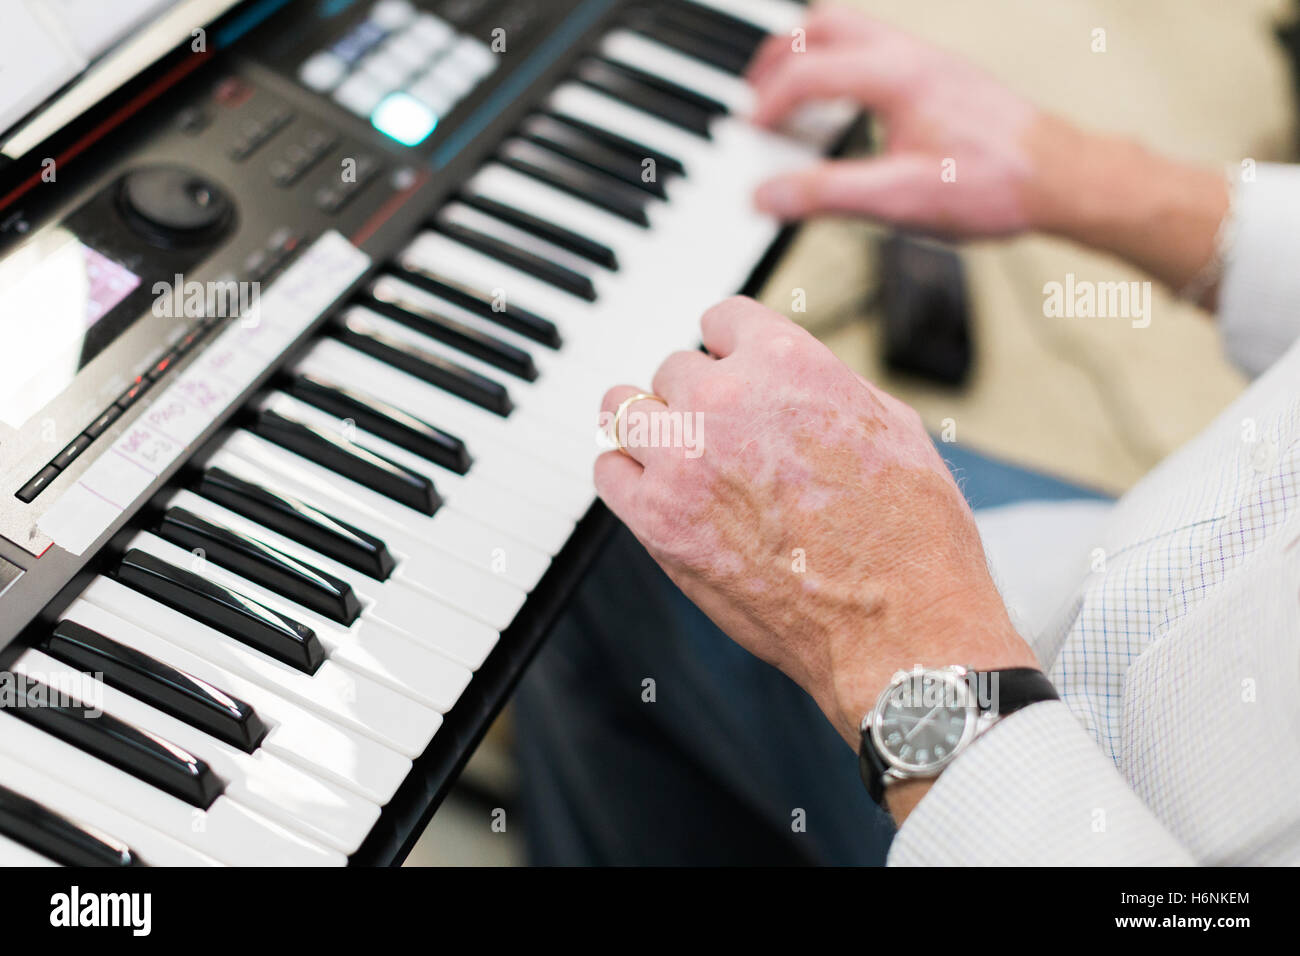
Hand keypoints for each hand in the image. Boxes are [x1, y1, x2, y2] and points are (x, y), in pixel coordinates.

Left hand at [594, 297, 1038, 750]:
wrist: (899, 627)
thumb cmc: (911, 536)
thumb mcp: (890, 426)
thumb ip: (822, 387)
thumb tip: (788, 382)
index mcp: (788, 362)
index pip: (721, 319)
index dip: (731, 348)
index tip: (729, 370)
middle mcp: (726, 399)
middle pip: (673, 368)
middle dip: (696, 397)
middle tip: (720, 436)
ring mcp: (684, 459)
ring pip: (624, 408)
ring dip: (649, 427)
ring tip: (673, 454)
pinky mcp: (658, 520)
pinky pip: (608, 470)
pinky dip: (625, 474)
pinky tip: (652, 489)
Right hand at [747, 5, 1060, 236]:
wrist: (1060, 179)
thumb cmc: (994, 185)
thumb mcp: (899, 200)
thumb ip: (826, 194)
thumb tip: (766, 195)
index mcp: (894, 78)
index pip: (806, 73)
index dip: (766, 105)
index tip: (749, 137)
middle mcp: (909, 57)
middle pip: (821, 27)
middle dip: (776, 59)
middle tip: (753, 97)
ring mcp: (926, 63)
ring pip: (850, 31)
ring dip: (808, 57)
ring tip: (788, 100)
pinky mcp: (940, 78)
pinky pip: (875, 52)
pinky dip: (840, 69)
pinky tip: (844, 112)